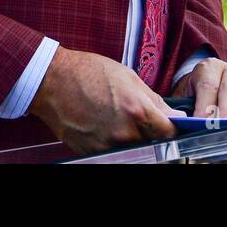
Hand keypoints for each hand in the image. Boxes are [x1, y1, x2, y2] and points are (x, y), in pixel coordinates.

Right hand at [28, 46, 184, 154]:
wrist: (52, 81)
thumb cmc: (88, 72)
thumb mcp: (128, 76)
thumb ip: (153, 99)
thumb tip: (173, 115)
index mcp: (138, 111)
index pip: (171, 131)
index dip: (173, 126)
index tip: (172, 123)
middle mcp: (125, 133)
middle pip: (152, 142)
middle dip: (150, 130)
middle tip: (136, 114)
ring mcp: (108, 146)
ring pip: (133, 147)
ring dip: (132, 136)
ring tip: (115, 116)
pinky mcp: (93, 153)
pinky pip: (114, 151)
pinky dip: (113, 141)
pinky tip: (103, 123)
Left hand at [170, 57, 226, 119]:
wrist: (211, 94)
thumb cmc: (197, 99)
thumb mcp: (186, 99)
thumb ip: (186, 109)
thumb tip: (186, 122)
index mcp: (210, 68)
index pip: (208, 85)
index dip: (205, 105)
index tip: (201, 122)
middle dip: (225, 112)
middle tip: (219, 129)